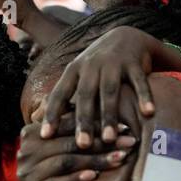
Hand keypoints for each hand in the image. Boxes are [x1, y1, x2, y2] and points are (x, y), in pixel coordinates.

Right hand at [17, 113, 136, 180]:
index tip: (123, 128)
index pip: (67, 125)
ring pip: (65, 163)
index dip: (96, 125)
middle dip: (102, 143)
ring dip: (95, 161)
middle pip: (69, 144)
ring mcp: (27, 173)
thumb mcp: (60, 145)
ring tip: (119, 159)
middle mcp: (26, 152)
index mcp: (31, 134)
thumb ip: (71, 126)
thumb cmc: (58, 170)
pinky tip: (94, 177)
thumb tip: (104, 102)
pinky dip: (76, 180)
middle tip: (129, 143)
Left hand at [42, 25, 172, 147]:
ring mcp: (113, 63)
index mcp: (73, 71)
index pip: (60, 94)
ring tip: (109, 138)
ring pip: (110, 91)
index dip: (52, 114)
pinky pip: (139, 81)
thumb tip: (32, 120)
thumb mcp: (76, 77)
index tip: (45, 136)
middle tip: (81, 145)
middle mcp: (91, 66)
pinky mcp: (134, 62)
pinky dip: (144, 97)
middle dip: (83, 120)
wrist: (125, 35)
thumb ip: (60, 99)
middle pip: (85, 95)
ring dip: (109, 115)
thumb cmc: (96, 66)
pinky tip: (148, 113)